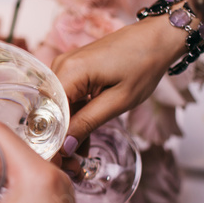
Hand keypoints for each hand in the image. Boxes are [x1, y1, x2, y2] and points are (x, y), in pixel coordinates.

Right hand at [50, 18, 176, 150]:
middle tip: (73, 164)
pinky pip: (66, 97)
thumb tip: (65, 147)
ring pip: (57, 106)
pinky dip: (74, 116)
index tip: (62, 161)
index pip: (47, 112)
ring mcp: (65, 66)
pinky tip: (83, 136)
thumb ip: (88, 123)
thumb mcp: (118, 101)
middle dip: (59, 137)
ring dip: (67, 128)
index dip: (52, 138)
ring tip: (80, 156)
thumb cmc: (143, 64)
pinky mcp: (72, 69)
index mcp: (69, 71)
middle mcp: (60, 66)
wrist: (157, 38)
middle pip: (50, 109)